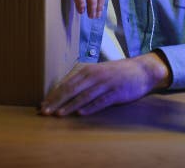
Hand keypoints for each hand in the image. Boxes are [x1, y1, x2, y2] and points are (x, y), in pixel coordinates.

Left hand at [39, 52, 171, 116]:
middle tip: (44, 112)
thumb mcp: (99, 72)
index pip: (66, 84)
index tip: (42, 105)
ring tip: (59, 114)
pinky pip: (101, 101)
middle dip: (56, 101)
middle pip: (72, 89)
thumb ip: (84, 81)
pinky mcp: (117, 92)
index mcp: (88, 70)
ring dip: (70, 106)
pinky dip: (90, 107)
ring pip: (84, 96)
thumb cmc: (118, 73)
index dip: (53, 95)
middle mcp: (95, 75)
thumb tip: (64, 92)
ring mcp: (106, 83)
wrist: (142, 70)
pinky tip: (81, 114)